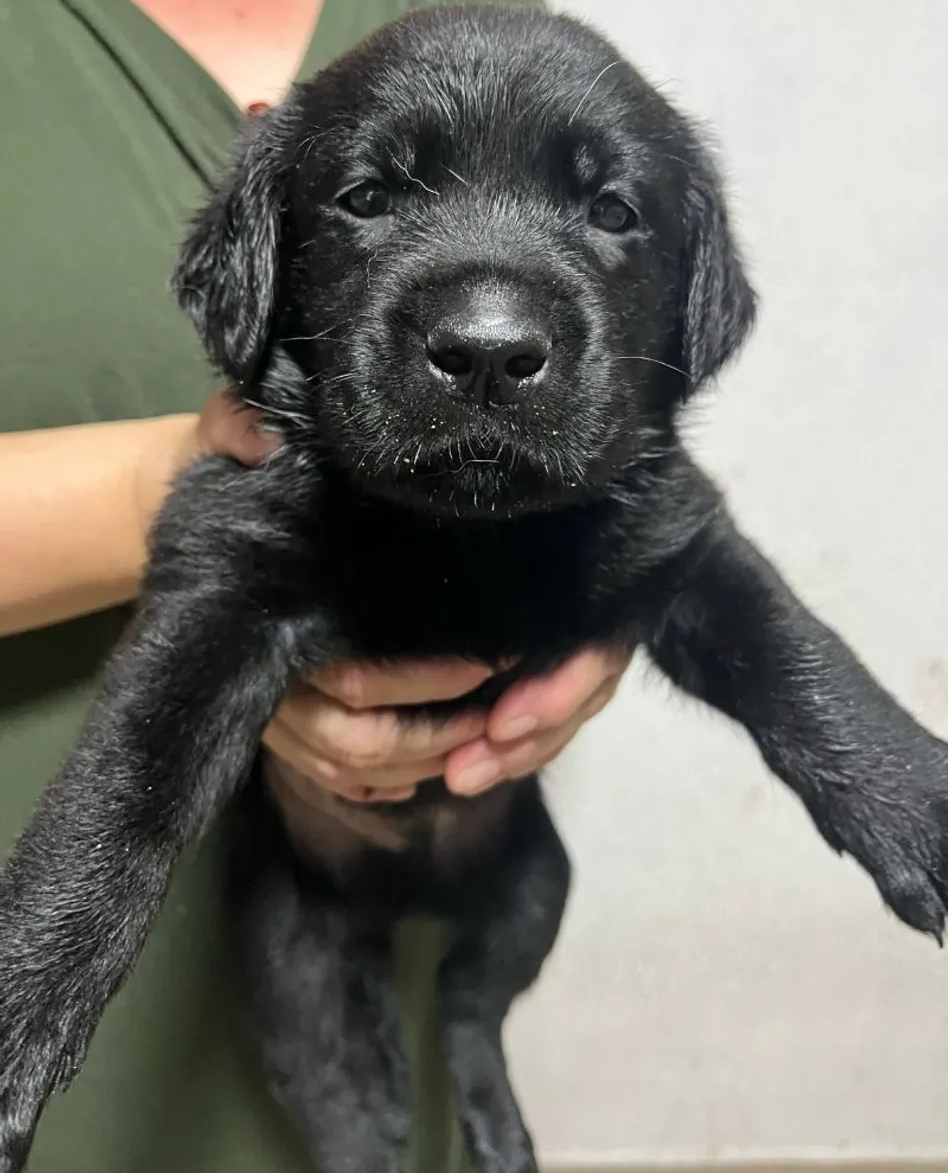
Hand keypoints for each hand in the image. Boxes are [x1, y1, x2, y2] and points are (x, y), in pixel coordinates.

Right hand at [188, 389, 630, 800]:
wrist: (177, 516)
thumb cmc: (217, 470)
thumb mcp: (224, 434)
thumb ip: (238, 428)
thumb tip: (264, 437)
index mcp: (268, 620)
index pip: (351, 678)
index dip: (423, 680)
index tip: (489, 659)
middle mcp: (270, 680)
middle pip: (358, 742)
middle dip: (439, 735)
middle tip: (507, 709)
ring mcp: (272, 711)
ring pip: (352, 770)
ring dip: (425, 763)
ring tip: (488, 736)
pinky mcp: (280, 725)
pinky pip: (334, 777)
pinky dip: (385, 782)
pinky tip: (430, 766)